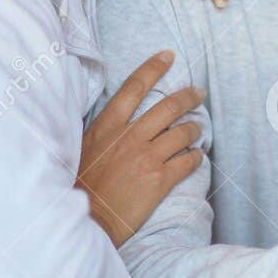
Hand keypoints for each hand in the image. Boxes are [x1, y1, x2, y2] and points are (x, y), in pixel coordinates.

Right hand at [78, 51, 204, 246]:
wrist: (84, 222)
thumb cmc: (79, 187)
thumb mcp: (81, 148)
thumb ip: (103, 130)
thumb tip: (119, 119)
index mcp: (107, 126)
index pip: (134, 87)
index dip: (153, 68)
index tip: (168, 55)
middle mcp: (129, 136)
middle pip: (168, 106)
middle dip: (189, 96)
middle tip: (199, 93)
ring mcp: (146, 157)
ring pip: (182, 132)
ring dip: (194, 129)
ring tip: (197, 130)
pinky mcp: (159, 180)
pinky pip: (188, 161)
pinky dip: (196, 156)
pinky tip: (196, 157)